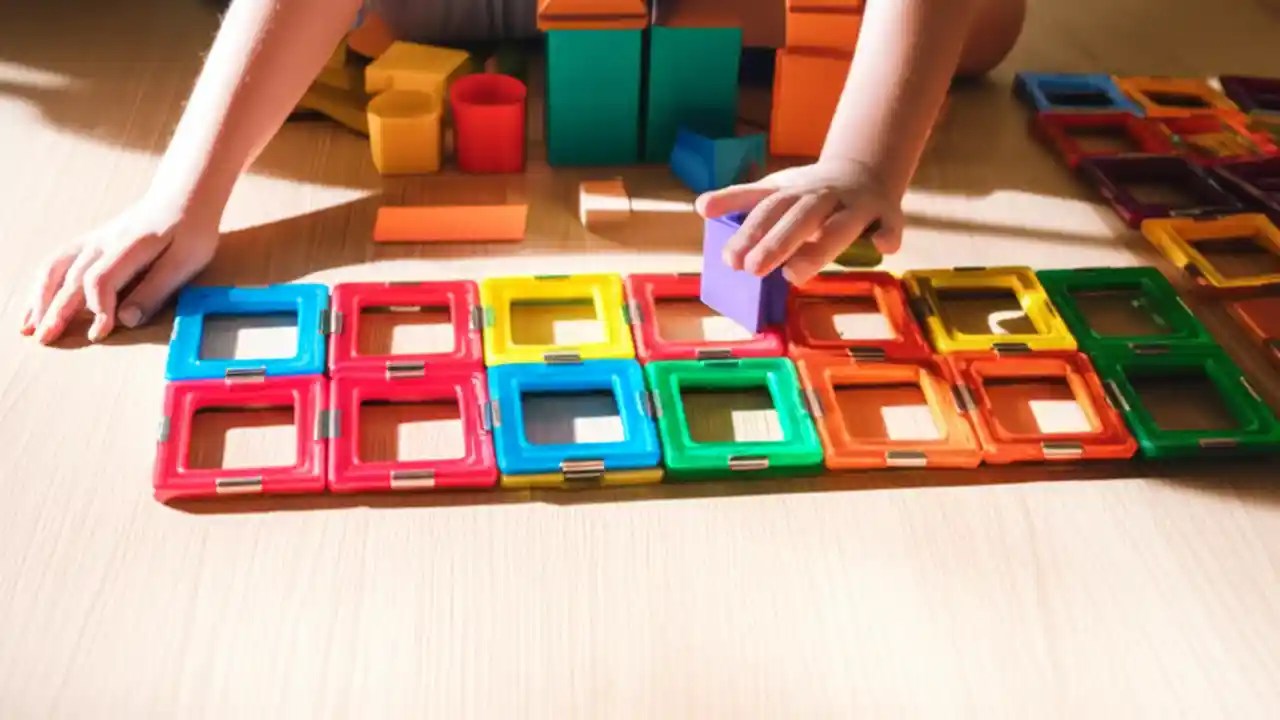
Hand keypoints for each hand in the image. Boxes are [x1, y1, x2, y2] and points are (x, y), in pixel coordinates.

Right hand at [20, 199, 219, 343]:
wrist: (182, 197)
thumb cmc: (190, 231)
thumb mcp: (186, 262)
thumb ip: (156, 290)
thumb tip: (127, 320)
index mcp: (130, 247)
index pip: (101, 280)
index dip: (97, 309)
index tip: (99, 334)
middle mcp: (104, 242)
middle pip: (72, 278)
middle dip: (56, 311)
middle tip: (46, 339)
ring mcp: (93, 241)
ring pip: (56, 268)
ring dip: (40, 298)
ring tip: (29, 327)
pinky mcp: (90, 243)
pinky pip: (57, 261)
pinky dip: (42, 284)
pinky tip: (34, 304)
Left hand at [694, 158, 903, 284]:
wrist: (863, 171)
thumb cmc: (809, 192)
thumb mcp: (773, 190)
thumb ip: (739, 200)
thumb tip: (700, 207)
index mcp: (795, 191)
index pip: (768, 209)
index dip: (748, 232)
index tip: (729, 259)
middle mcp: (824, 197)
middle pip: (799, 218)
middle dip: (775, 243)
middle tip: (751, 270)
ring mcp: (856, 206)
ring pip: (839, 226)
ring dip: (819, 249)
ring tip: (793, 275)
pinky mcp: (886, 215)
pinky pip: (890, 225)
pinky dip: (888, 235)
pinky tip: (883, 249)